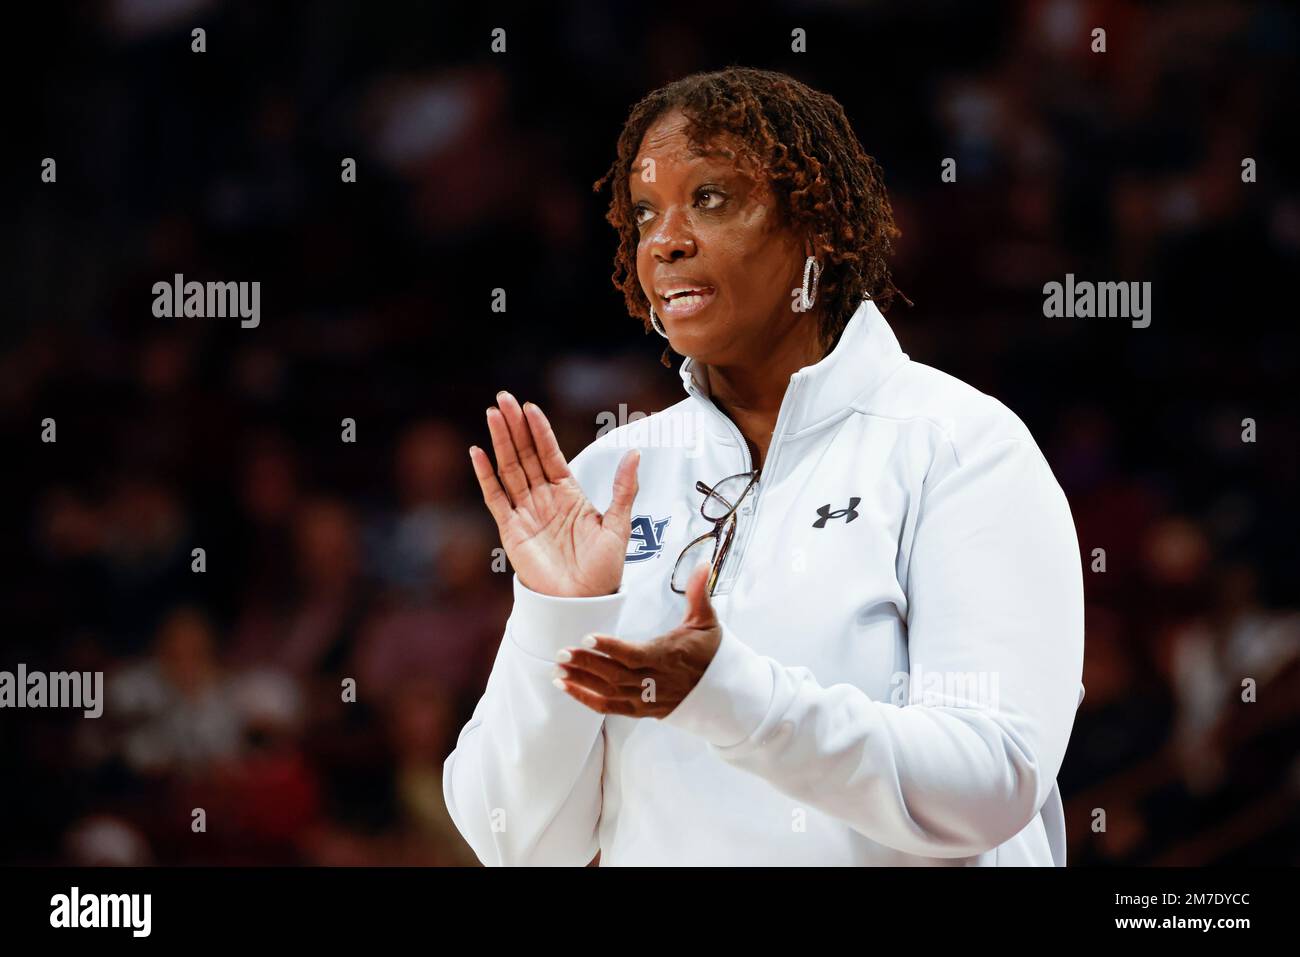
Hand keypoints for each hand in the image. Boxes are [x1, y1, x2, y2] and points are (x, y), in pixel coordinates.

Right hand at [470, 390, 639, 597]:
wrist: (583, 601)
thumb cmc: (603, 569)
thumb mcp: (618, 525)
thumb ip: (624, 489)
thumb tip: (635, 453)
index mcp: (568, 494)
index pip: (550, 453)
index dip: (540, 430)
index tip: (530, 406)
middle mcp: (543, 498)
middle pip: (525, 454)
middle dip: (515, 426)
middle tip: (503, 398)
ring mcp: (525, 512)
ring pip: (510, 469)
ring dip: (501, 442)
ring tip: (492, 414)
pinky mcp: (510, 530)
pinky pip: (495, 497)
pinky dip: (485, 476)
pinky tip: (477, 453)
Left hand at [553, 562, 722, 716]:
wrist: (725, 693)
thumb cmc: (712, 654)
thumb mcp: (707, 621)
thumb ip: (699, 592)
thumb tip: (704, 564)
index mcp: (666, 657)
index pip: (632, 655)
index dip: (609, 648)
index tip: (588, 638)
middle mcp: (653, 681)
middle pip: (613, 675)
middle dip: (585, 664)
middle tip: (561, 653)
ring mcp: (646, 699)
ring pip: (608, 693)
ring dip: (580, 683)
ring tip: (557, 671)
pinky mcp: (641, 710)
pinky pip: (609, 708)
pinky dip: (586, 700)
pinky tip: (567, 688)